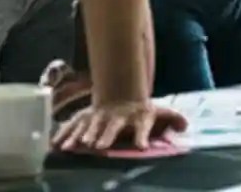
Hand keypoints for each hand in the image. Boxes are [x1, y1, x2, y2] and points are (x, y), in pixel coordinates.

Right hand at [52, 99, 186, 151]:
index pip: (142, 127)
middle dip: (104, 136)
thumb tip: (185, 125)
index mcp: (137, 117)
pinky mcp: (85, 118)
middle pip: (111, 127)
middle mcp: (116, 117)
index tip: (141, 147)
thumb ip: (173, 118)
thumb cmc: (142, 110)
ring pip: (88, 126)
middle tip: (98, 146)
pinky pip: (73, 126)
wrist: (122, 93)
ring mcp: (99, 116)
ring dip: (80, 136)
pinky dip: (64, 134)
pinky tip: (55, 144)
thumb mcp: (159, 112)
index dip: (142, 136)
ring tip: (72, 147)